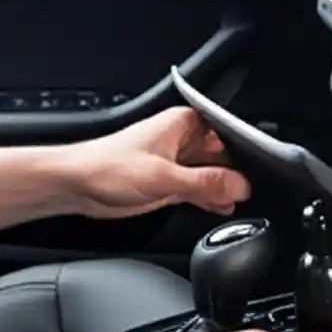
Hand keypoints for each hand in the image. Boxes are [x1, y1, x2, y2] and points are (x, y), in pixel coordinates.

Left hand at [66, 107, 250, 218]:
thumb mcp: (163, 177)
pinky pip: (197, 188)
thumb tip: (240, 185)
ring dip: (221, 188)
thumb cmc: (107, 167)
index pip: (226, 132)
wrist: (76, 185)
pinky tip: (221, 207)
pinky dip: (209, 197)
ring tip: (237, 202)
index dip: (243, 151)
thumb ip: (205, 182)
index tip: (255, 171)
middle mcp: (181, 140)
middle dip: (234, 173)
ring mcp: (175, 162)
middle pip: (221, 155)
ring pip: (210, 173)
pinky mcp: (167, 182)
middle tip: (247, 192)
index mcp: (183, 124)